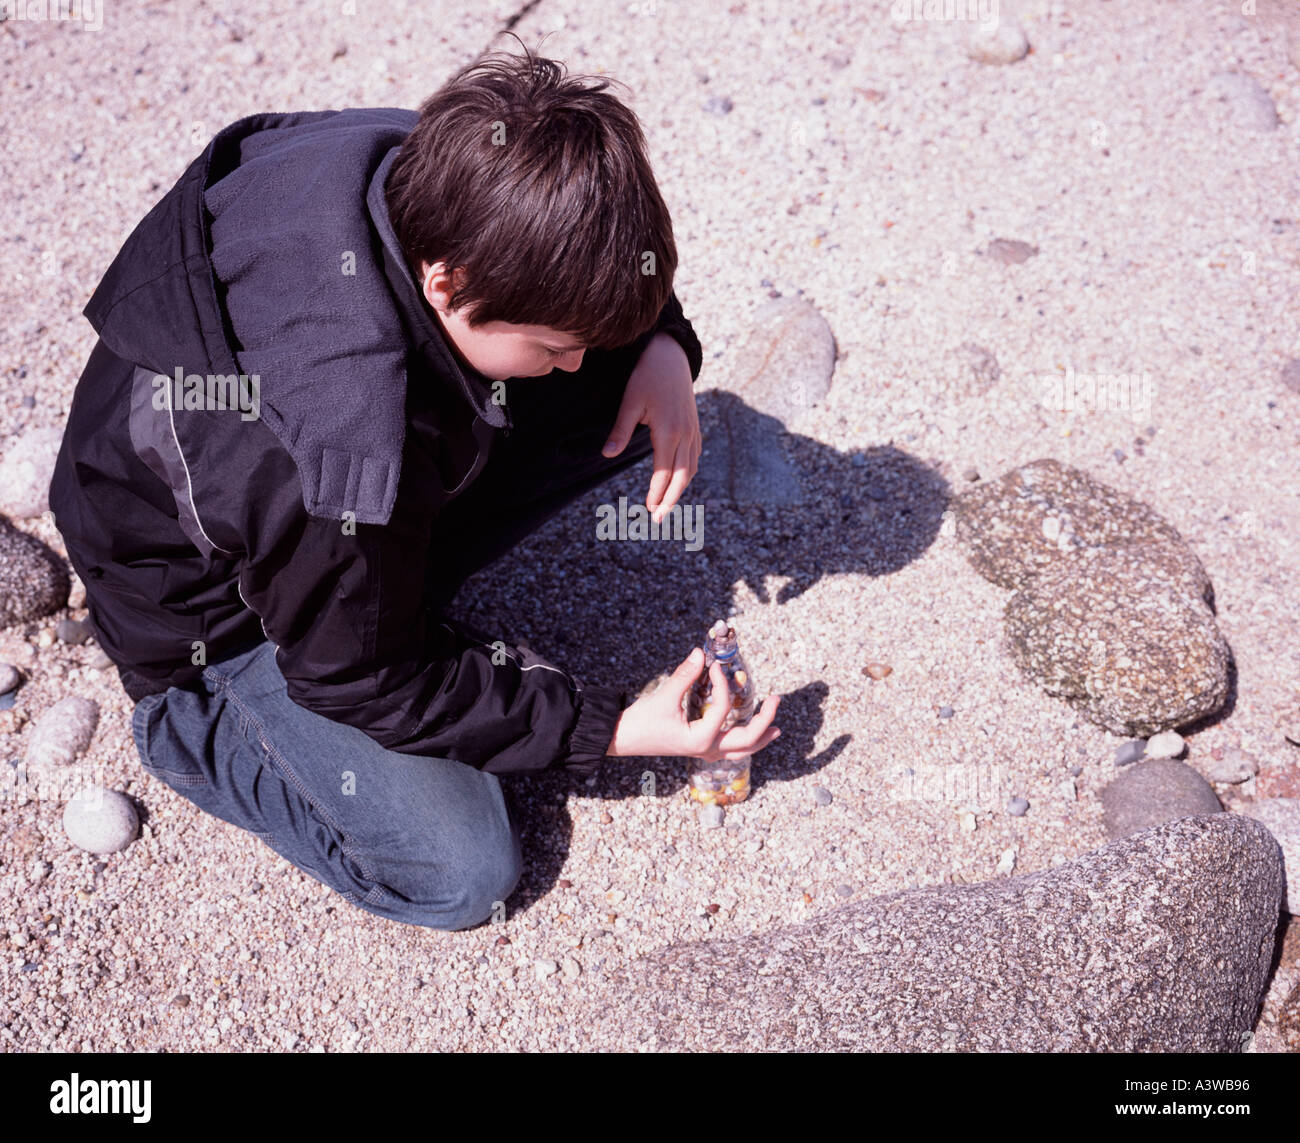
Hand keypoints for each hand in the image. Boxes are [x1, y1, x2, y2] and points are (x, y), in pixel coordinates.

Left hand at [600, 332, 700, 523]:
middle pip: (682, 476)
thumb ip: (619, 431)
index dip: (657, 493)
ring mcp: (693, 431)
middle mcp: (685, 433)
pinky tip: (678, 482)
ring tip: (666, 506)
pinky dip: (687, 473)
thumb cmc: (646, 378)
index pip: (663, 471)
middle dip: (671, 500)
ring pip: (691, 468)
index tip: (649, 509)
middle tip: (658, 519)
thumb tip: (606, 455)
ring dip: (680, 489)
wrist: (670, 357)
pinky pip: (695, 457)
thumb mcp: (629, 403)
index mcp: (669, 430)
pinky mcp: (694, 427)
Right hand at [607, 647, 781, 760]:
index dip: (723, 684)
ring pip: (742, 750)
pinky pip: (731, 750)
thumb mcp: (664, 696)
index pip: (723, 709)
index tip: (715, 666)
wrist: (622, 739)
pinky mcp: (700, 748)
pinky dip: (746, 743)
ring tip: (778, 728)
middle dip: (765, 719)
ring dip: (761, 738)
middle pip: (747, 740)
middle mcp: (707, 749)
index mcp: (700, 739)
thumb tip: (700, 652)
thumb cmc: (643, 721)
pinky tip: (753, 735)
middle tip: (775, 699)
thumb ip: (684, 675)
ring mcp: (705, 751)